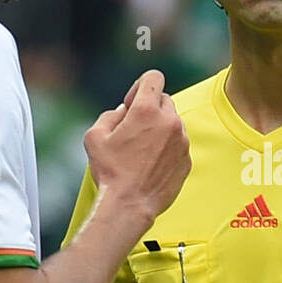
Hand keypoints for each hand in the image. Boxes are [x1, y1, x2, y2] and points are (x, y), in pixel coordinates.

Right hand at [85, 70, 190, 224]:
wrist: (130, 205)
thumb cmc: (111, 171)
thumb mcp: (95, 136)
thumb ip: (111, 115)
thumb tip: (123, 111)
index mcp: (146, 111)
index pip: (154, 77)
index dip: (140, 86)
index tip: (132, 102)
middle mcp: (169, 122)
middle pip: (164, 100)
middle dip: (150, 109)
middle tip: (134, 129)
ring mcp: (182, 141)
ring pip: (173, 122)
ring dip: (160, 128)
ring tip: (142, 150)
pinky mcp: (187, 159)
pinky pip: (179, 143)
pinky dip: (167, 147)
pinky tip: (151, 163)